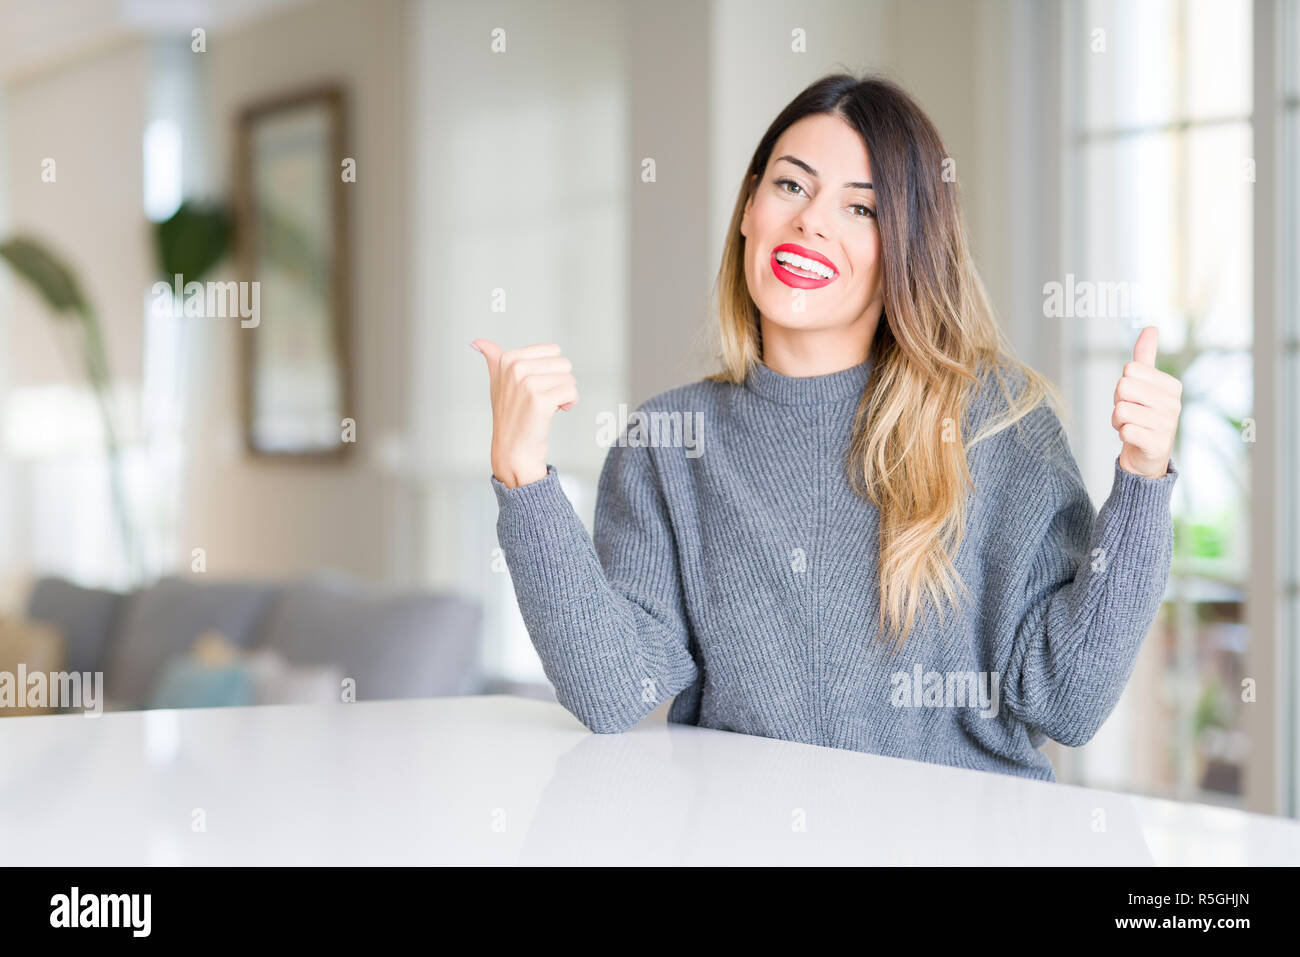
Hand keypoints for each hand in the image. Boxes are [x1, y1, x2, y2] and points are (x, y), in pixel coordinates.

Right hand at [471, 339, 578, 487]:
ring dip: (565, 395)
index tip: (537, 386)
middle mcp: (516, 368)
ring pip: (569, 378)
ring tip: (547, 407)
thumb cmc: (509, 417)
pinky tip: (555, 413)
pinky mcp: (540, 401)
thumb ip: (492, 359)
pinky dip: (570, 404)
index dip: (551, 370)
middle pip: (564, 363)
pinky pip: (572, 393)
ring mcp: (527, 384)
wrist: (513, 451)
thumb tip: (476, 342)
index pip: (553, 350)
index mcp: (508, 359)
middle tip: (543, 399)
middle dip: (560, 382)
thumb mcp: (497, 383)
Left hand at [1112, 325, 1180, 478]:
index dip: (1123, 384)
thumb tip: (1150, 328)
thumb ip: (1145, 357)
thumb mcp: (1144, 384)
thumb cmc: (1143, 415)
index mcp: (1172, 385)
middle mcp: (1173, 403)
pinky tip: (1134, 438)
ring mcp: (1167, 424)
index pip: (1130, 369)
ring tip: (1131, 425)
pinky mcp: (1158, 444)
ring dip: (1118, 420)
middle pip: (1123, 387)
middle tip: (1130, 412)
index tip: (1134, 397)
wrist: (1147, 455)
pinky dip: (1122, 434)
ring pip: (1121, 410)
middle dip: (1118, 401)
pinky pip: (1125, 430)